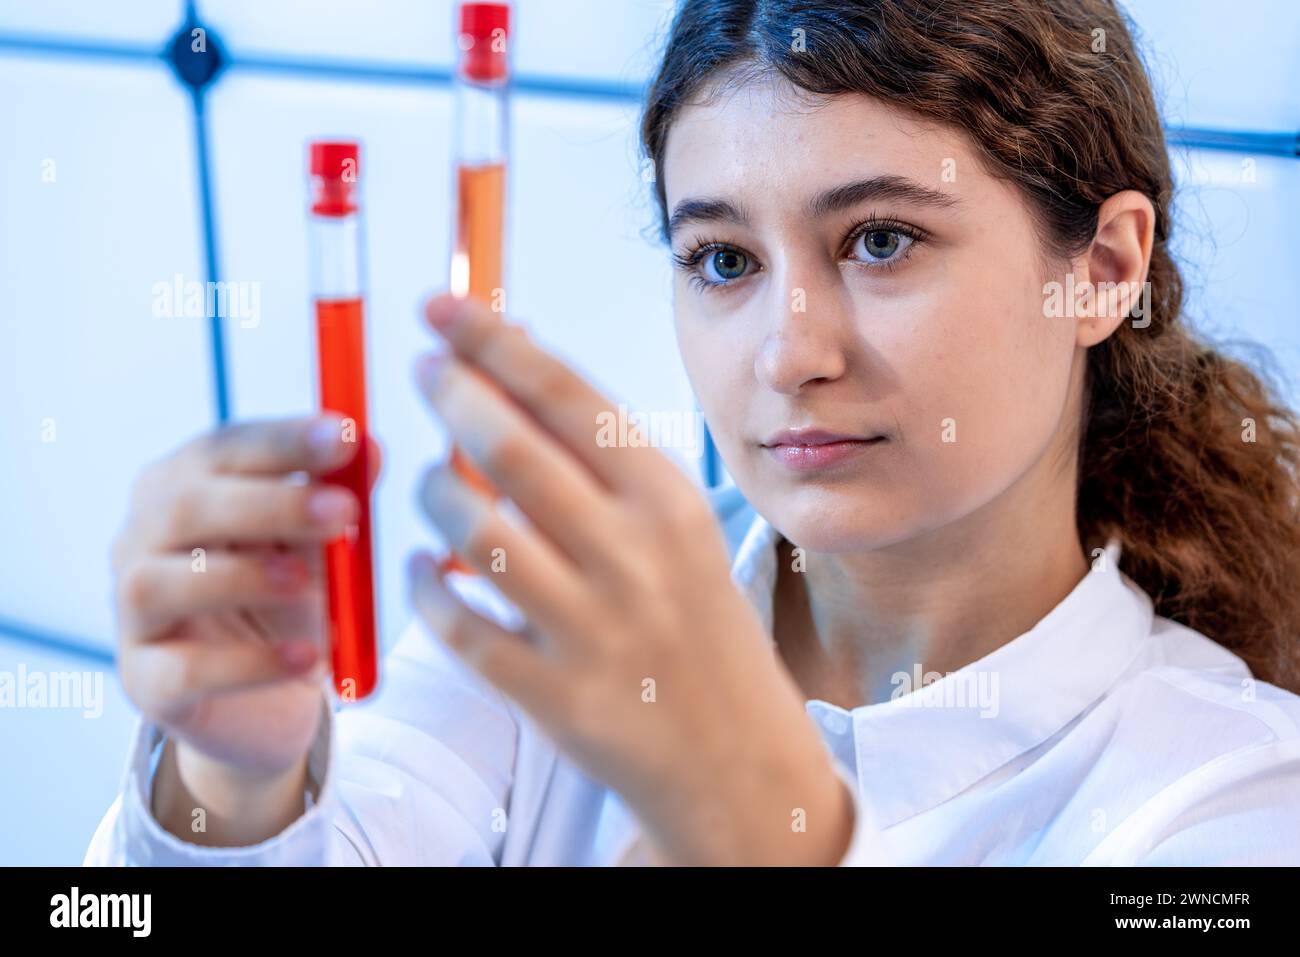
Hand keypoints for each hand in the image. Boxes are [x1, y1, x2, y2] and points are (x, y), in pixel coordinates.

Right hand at [114, 415, 379, 777]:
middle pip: (186, 509)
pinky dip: (250, 664)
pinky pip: (185, 671)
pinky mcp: (147, 684)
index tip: (344, 436)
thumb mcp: (318, 542)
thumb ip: (337, 495)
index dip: (282, 442)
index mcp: (181, 487)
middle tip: (343, 509)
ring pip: (160, 585)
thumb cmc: (285, 597)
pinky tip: (305, 657)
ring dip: (243, 577)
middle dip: (270, 505)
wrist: (269, 697)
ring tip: (307, 581)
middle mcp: (141, 542)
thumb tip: (370, 449)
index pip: (222, 450)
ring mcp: (135, 615)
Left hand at [408, 293, 853, 865]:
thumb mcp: (675, 524)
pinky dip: (427, 589)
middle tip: (421, 367)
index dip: (494, 341)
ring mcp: (595, 631)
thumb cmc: (693, 617)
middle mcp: (635, 558)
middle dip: (451, 393)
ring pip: (475, 536)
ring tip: (429, 482)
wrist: (737, 754)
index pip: (569, 396)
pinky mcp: (556, 698)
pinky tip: (428, 570)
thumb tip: (511, 364)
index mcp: (668, 501)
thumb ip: (601, 456)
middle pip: (513, 451)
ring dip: (432, 494)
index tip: (441, 304)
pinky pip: (459, 628)